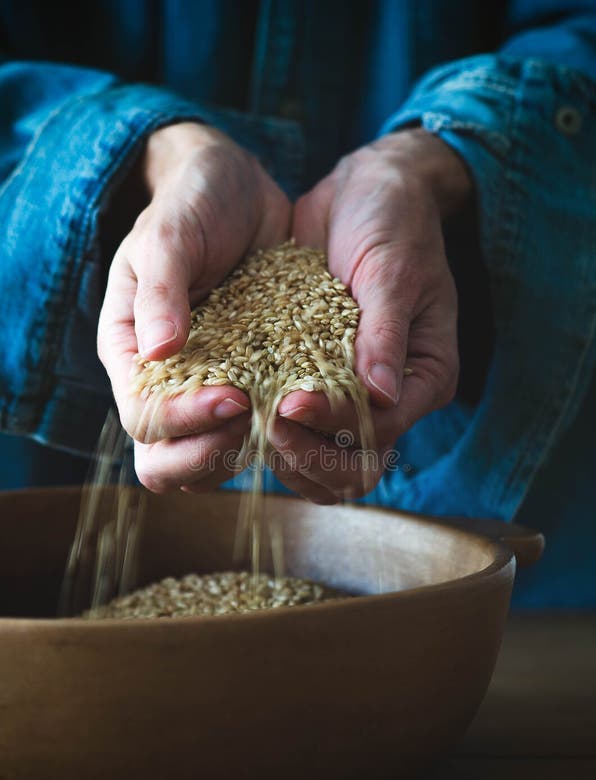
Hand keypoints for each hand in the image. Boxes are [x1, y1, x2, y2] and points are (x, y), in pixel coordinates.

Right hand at [97, 123, 290, 491]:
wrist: (236, 188)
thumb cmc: (192, 203)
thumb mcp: (170, 234)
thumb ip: (161, 290)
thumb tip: (159, 350)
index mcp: (131, 352)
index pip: (143, 417)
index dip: (183, 421)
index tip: (234, 397)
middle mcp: (165, 382)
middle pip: (165, 460)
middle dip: (207, 455)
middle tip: (255, 420)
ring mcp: (208, 387)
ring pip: (212, 458)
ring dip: (246, 453)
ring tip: (287, 417)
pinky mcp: (252, 382)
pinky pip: (259, 427)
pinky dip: (282, 429)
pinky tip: (312, 406)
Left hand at [268, 128, 471, 502]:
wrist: (367, 191)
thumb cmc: (394, 222)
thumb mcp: (393, 272)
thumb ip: (385, 333)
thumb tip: (381, 395)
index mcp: (425, 378)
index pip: (382, 431)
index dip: (336, 426)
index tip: (291, 403)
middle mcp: (391, 397)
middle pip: (353, 465)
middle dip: (308, 455)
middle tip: (263, 425)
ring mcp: (351, 392)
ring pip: (320, 455)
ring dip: (284, 452)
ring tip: (243, 424)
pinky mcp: (316, 377)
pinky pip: (294, 421)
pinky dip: (266, 425)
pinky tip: (232, 409)